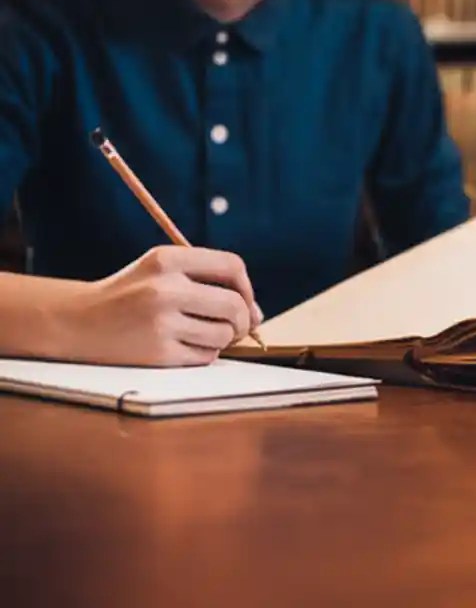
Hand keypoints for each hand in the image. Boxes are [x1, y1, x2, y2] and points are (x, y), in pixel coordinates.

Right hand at [58, 246, 263, 366]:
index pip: (232, 266)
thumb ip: (208, 280)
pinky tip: (183, 346)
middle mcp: (164, 288)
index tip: (245, 300)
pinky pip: (207, 356)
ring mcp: (161, 323)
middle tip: (235, 327)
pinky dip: (204, 354)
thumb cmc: (130, 295)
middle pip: (235, 306)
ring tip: (200, 334)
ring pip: (224, 334)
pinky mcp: (159, 353)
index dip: (247, 287)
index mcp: (167, 259)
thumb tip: (257, 314)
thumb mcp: (160, 270)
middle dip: (243, 320)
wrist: (77, 322)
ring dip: (222, 339)